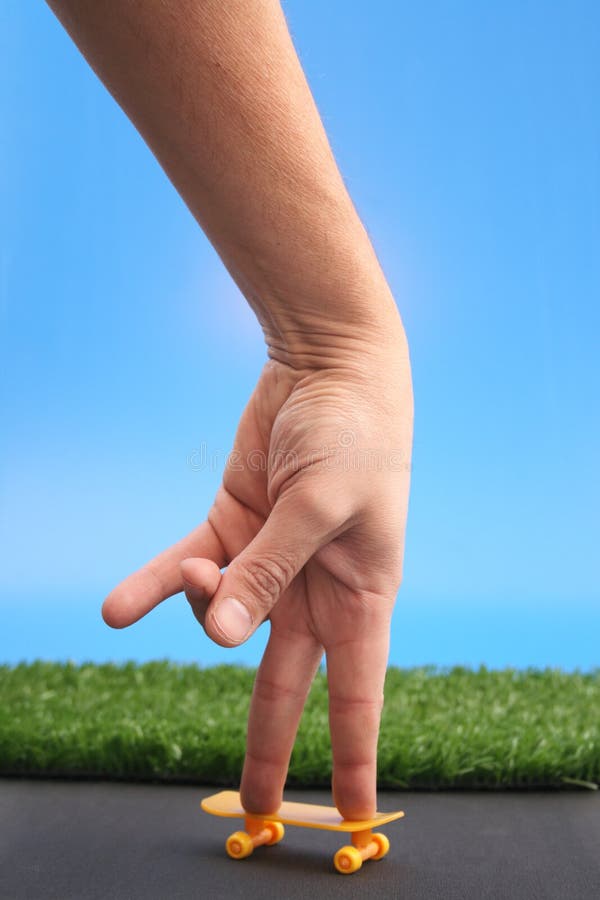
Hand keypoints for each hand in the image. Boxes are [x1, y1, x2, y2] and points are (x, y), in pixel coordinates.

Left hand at [103, 330, 412, 819]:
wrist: (330, 367)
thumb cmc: (355, 435)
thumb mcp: (322, 507)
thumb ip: (270, 574)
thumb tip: (222, 638)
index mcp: (363, 594)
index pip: (359, 691)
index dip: (353, 754)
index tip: (350, 813)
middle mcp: (314, 587)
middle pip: (285, 681)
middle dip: (268, 742)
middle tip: (251, 808)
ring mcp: (266, 560)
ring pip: (221, 617)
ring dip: (198, 603)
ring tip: (196, 571)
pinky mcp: (227, 527)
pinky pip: (184, 568)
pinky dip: (151, 586)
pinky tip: (116, 609)